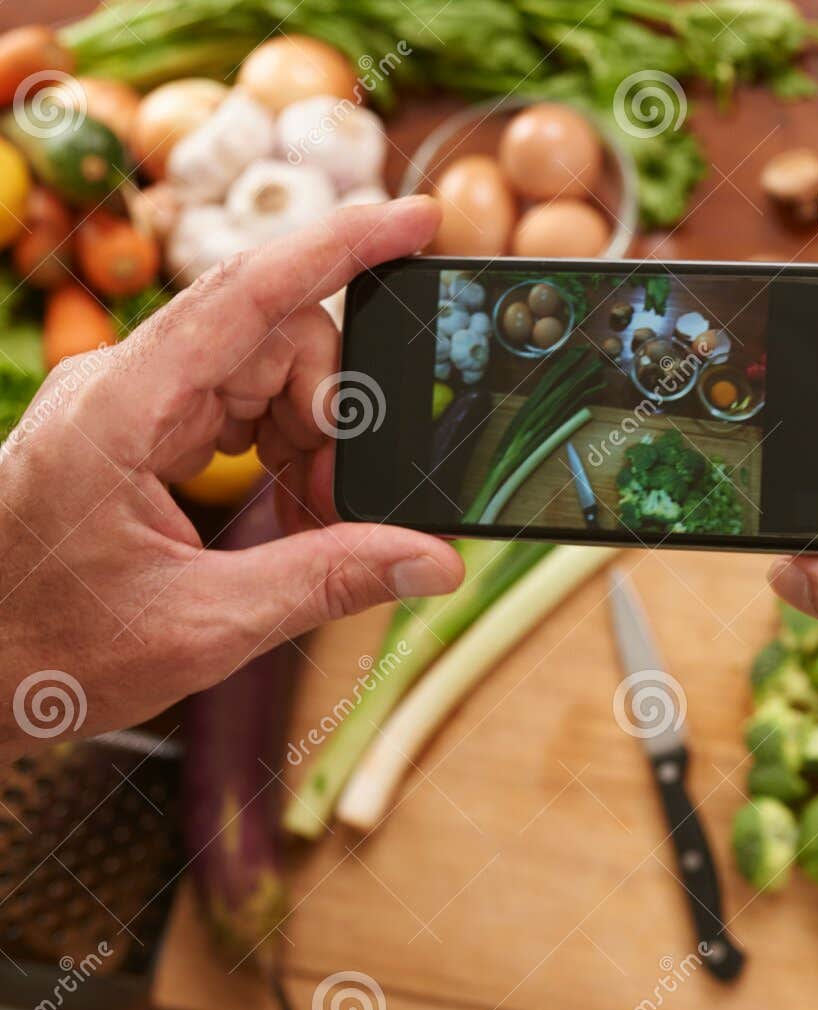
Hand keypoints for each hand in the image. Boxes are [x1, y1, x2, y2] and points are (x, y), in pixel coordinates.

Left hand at [0, 197, 462, 760]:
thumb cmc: (48, 649)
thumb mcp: (202, 627)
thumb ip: (326, 583)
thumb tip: (434, 562)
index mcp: (122, 408)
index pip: (250, 293)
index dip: (341, 246)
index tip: (418, 218)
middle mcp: (124, 384)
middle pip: (275, 336)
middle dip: (334, 411)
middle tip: (345, 501)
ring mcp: (130, 401)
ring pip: (266, 370)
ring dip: (312, 438)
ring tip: (316, 519)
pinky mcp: (138, 426)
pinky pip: (240, 406)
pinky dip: (284, 451)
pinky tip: (290, 508)